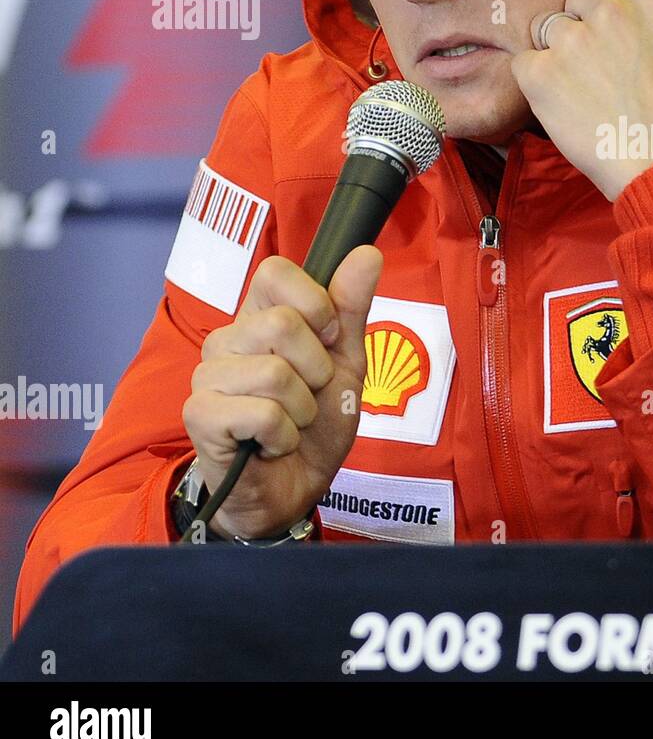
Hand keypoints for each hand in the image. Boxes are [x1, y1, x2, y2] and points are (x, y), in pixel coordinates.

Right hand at [181, 246, 381, 539]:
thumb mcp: (346, 361)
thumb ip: (351, 308)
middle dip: (316, 369)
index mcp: (258, 316)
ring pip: (275, 373)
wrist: (296, 486)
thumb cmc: (315, 422)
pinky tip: (273, 443)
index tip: (326, 339)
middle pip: (283, 323)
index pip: (275, 272)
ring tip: (291, 422)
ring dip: (302, 408)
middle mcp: (226, 339)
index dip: (315, 304)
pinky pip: (261, 413)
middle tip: (308, 394)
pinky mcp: (200, 415)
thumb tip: (367, 252)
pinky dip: (283, 436)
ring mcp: (207, 377)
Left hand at [510, 0, 652, 200]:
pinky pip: (525, 61)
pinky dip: (536, 80)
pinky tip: (562, 105)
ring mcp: (573, 41)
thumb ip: (649, 20)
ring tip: (582, 91)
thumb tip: (624, 11)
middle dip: (583, 23)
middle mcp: (613, 11)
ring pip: (548, 27)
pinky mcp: (542, 73)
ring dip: (558, 51)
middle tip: (600, 67)